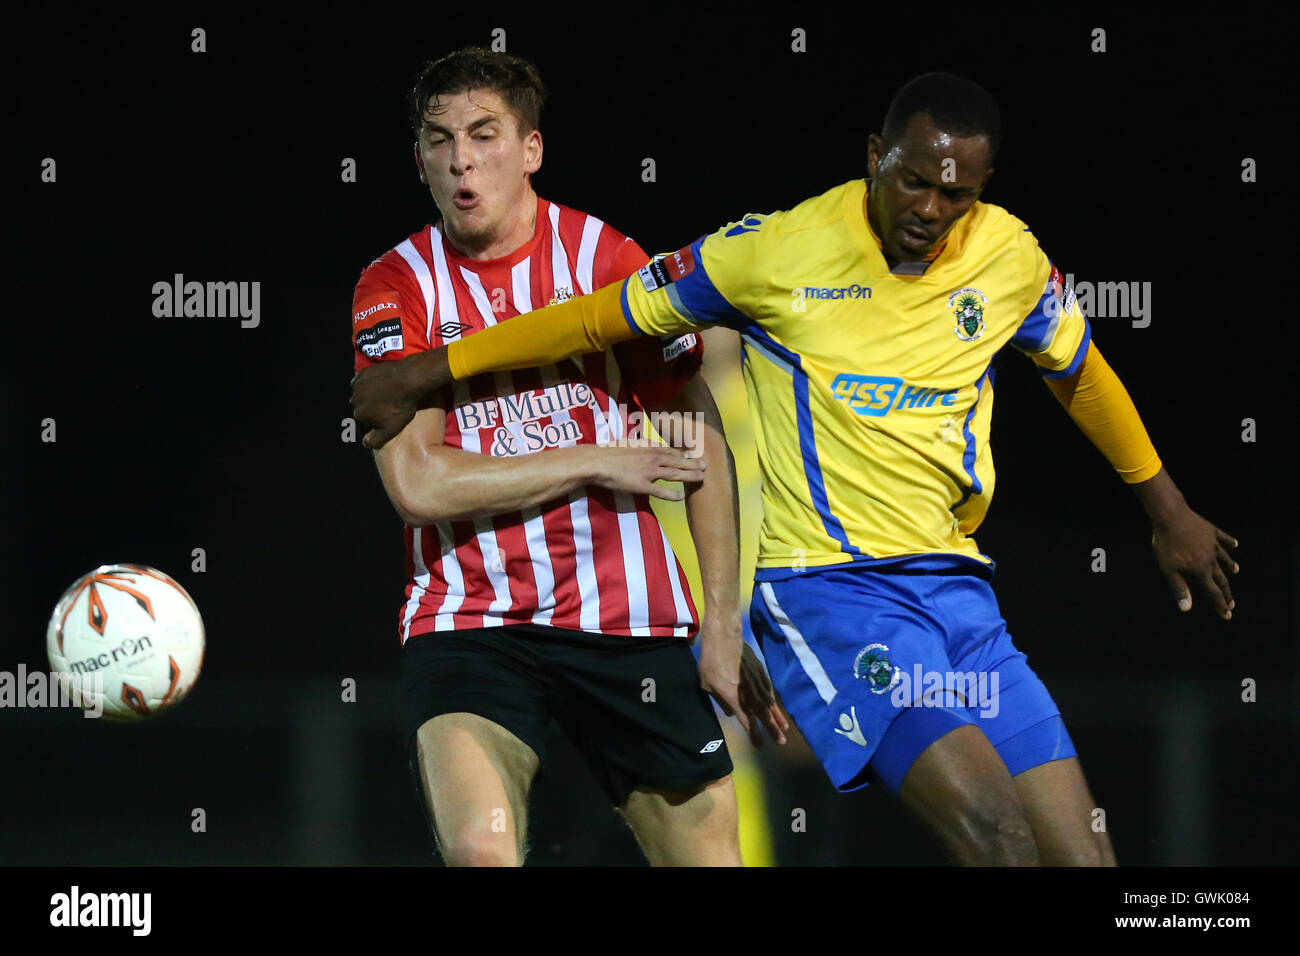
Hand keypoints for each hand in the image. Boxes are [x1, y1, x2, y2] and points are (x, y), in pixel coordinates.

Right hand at [350, 350, 447, 448]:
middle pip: (361, 410)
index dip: (374, 424)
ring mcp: (357, 386)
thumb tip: (364, 443)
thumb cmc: (401, 406)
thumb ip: (376, 439)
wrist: (408, 380)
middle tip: (387, 407)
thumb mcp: (391, 429)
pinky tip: (381, 385)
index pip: (363, 425)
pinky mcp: (363, 374)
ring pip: (361, 396)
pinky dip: (369, 384)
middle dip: (370, 410)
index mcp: (359, 416)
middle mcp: (353, 401)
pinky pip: (363, 382)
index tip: (386, 421)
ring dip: (369, 397)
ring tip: (385, 396)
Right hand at [590, 444, 706, 500]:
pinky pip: (661, 492)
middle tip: (706, 465)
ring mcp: (648, 472)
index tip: (694, 455)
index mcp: (648, 447)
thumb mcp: (628, 442)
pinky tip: (682, 497)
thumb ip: (639, 445)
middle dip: (694, 463)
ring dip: (690, 476)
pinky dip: (673, 495)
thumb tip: (643, 445)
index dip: (685, 454)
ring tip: (702, 478)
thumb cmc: (608, 451)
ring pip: (675, 474)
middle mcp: (652, 458)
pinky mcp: (642, 485)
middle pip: (678, 461)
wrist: (597, 461)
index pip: (672, 451)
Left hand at [697, 618, 787, 746]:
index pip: (746, 720)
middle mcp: (748, 692)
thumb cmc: (710, 660)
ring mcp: (757, 681)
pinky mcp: (760, 671)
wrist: (723, 636)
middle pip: (763, 714)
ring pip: (769, 703)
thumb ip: (719, 701)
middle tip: (781, 742)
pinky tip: (776, 707)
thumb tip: (732, 713)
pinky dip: (774, 701)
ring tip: (784, 728)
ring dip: (777, 717)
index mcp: (733, 697)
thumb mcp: (706, 684)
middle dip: (772, 729)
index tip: (760, 744)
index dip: (754, 733)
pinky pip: (769, 690)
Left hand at [1151, 506, 1238, 618]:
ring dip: (1230, 566)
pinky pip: (1224, 538)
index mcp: (1200, 570)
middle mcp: (1211, 559)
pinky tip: (1234, 544)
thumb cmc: (1166, 544)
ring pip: (1225, 559)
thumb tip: (1186, 608)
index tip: (1227, 615)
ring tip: (1235, 571)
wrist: (1171, 516)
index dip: (1220, 605)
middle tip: (1231, 603)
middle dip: (1226, 593)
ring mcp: (1213, 544)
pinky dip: (1229, 542)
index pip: (1213, 593)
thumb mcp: (1169, 569)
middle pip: (1221, 580)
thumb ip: (1179, 588)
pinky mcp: (1211, 531)